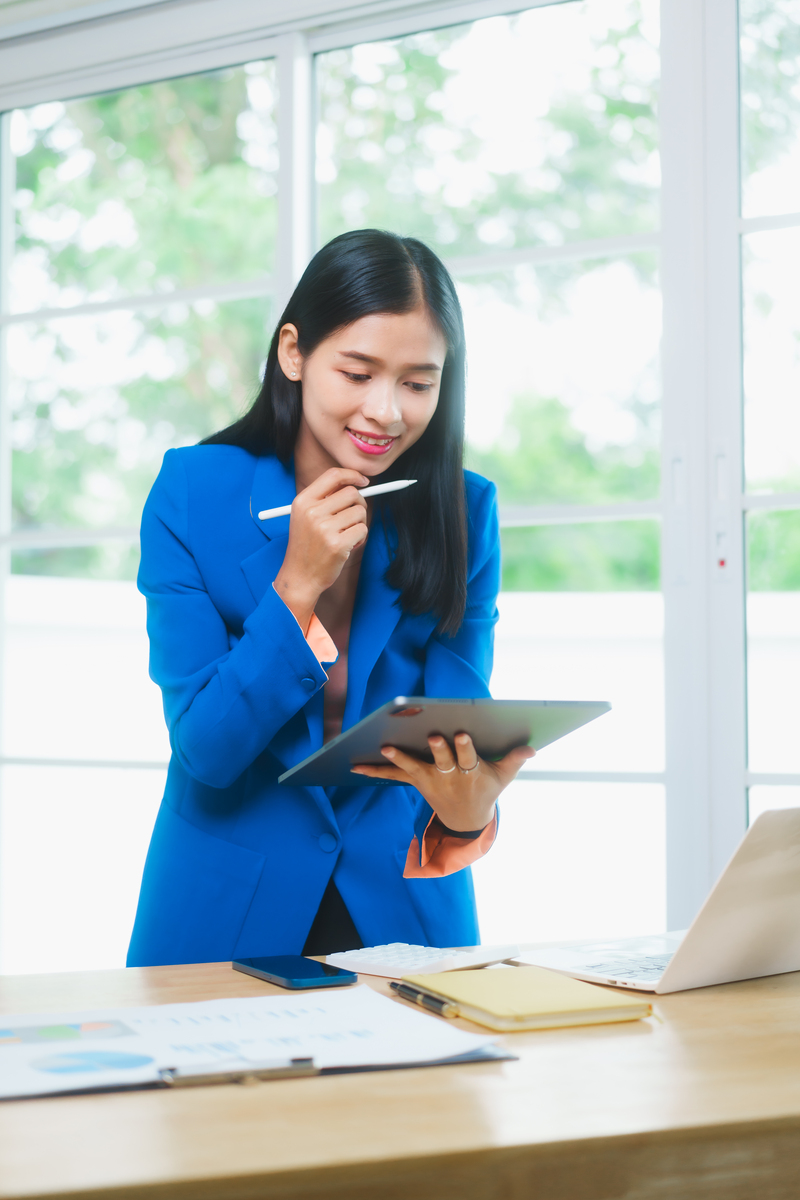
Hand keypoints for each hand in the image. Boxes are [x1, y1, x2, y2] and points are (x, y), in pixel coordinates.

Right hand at [274, 468, 368, 631]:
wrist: (299, 577)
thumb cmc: (307, 546)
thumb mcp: (305, 517)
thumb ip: (325, 499)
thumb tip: (357, 484)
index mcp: (302, 501)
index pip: (333, 475)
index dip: (352, 475)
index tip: (363, 482)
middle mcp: (312, 512)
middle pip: (351, 493)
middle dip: (360, 503)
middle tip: (354, 516)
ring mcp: (324, 529)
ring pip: (360, 512)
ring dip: (359, 523)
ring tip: (346, 535)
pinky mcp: (337, 544)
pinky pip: (362, 530)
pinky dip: (360, 538)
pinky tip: (347, 546)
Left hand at [351, 733, 534, 831]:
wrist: (466, 822)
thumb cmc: (486, 790)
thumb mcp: (503, 777)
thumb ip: (514, 760)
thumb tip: (532, 748)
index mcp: (471, 773)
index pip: (469, 758)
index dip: (466, 747)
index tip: (463, 734)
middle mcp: (449, 777)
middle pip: (443, 761)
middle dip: (439, 750)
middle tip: (434, 736)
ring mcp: (430, 780)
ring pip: (413, 767)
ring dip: (399, 757)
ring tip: (386, 746)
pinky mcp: (416, 782)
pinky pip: (393, 775)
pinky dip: (375, 770)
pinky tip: (355, 765)